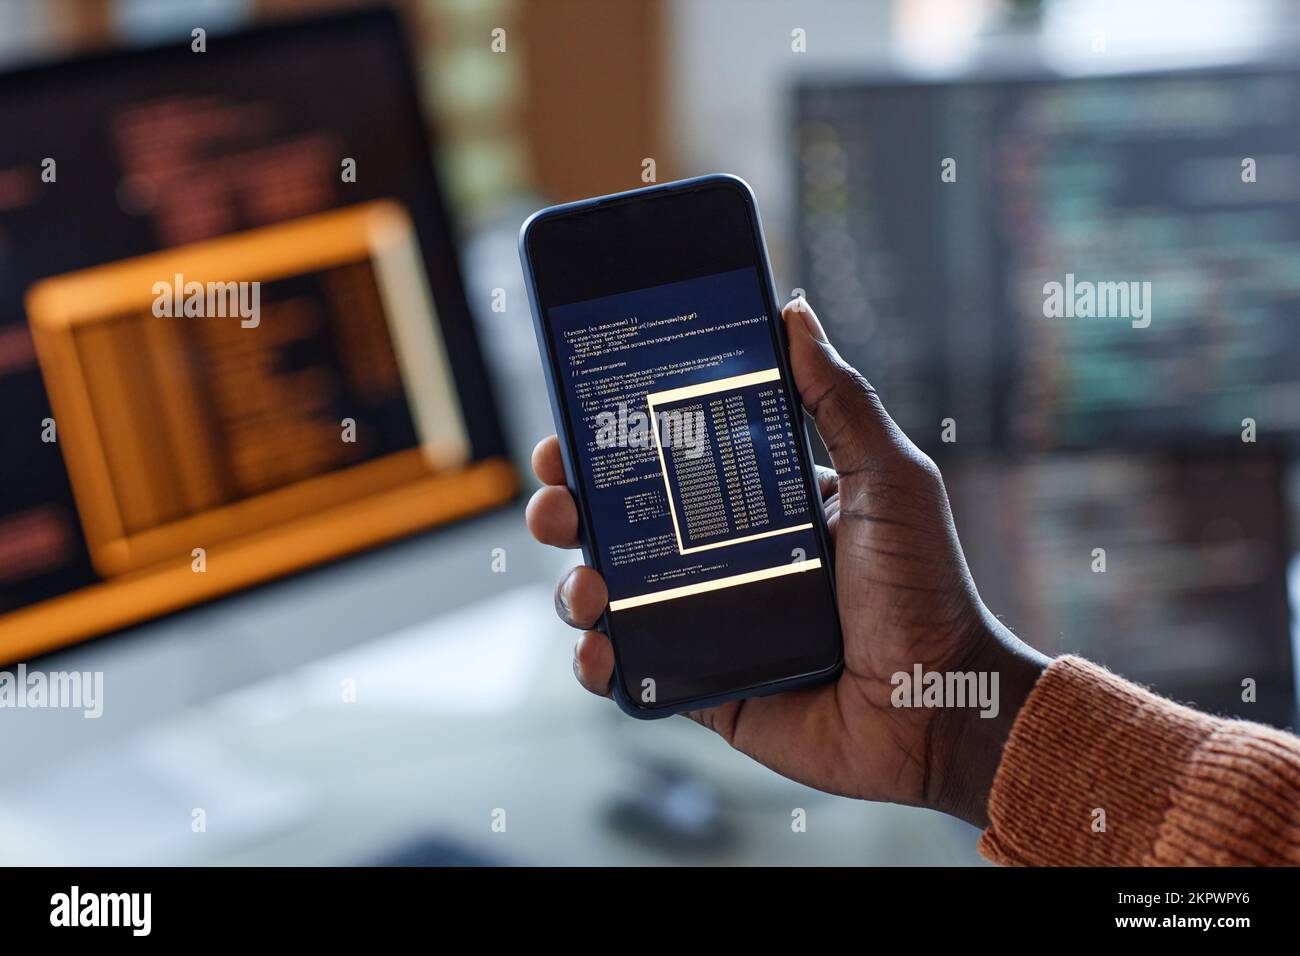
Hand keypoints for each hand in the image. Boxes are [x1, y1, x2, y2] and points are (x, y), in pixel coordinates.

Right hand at [525, 298, 1048, 826]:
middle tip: (558, 500)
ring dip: (575, 585)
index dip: (614, 442)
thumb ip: (840, 401)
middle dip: (571, 507)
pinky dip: (599, 662)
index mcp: (760, 504)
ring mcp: (707, 620)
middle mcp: (724, 557)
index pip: (669, 462)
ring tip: (585, 586)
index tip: (577, 424)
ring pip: (612, 595)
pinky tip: (600, 649)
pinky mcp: (702, 681)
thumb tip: (795, 313)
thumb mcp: (889, 479)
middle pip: (622, 524)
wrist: (940, 706)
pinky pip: (632, 669)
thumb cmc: (926, 588)